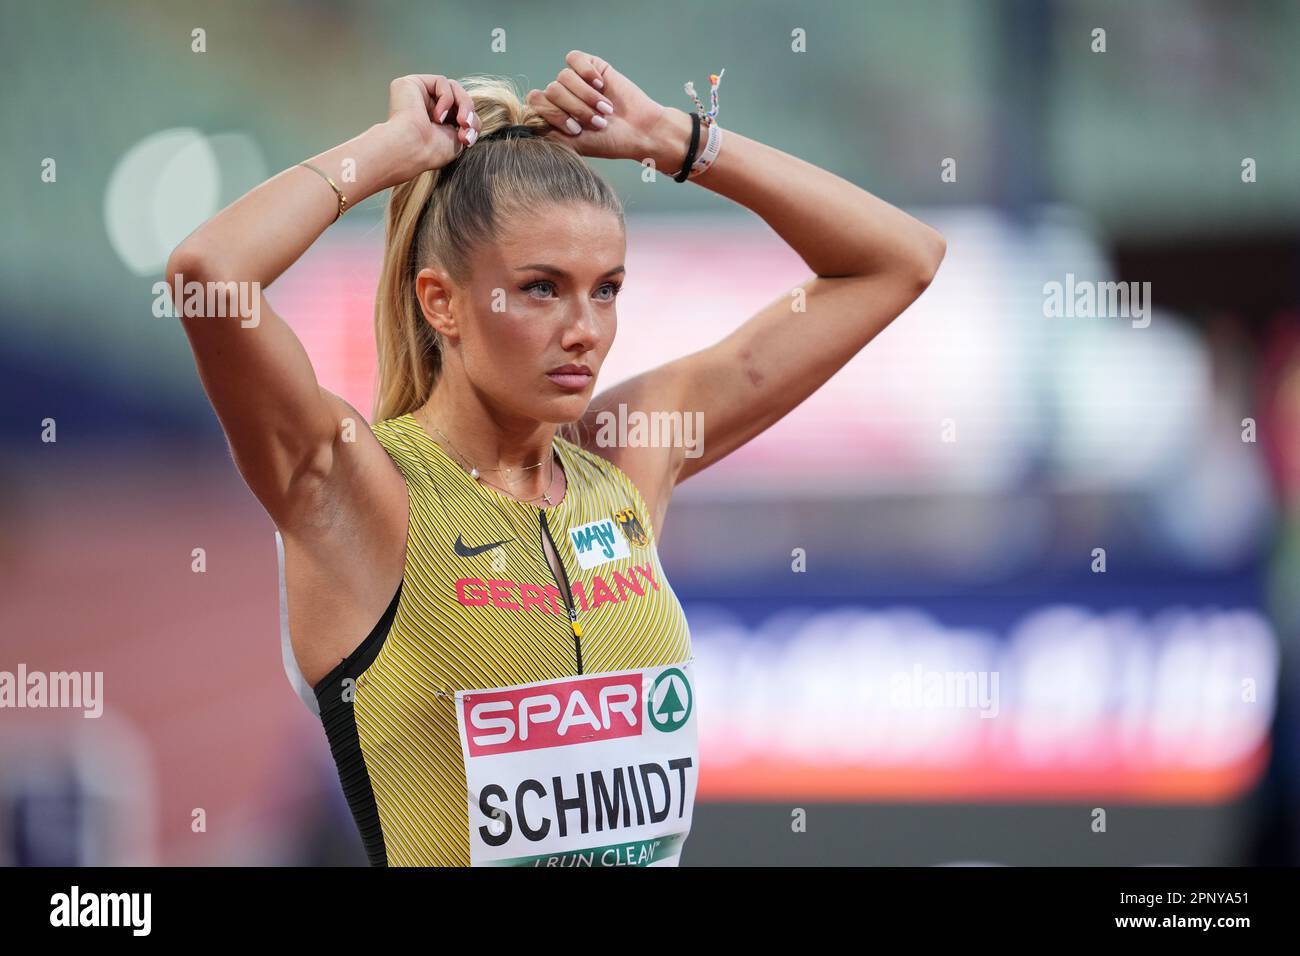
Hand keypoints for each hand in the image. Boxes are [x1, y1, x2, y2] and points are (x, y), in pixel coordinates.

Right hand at [382, 74, 482, 179]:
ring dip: (464, 105)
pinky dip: (446, 99)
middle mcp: (423, 106)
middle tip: (467, 127)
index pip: (460, 112)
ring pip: (453, 87)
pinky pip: (441, 81)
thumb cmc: (432, 151)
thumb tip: (472, 115)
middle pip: (459, 98)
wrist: (412, 150)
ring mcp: (416, 94)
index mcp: (433, 121)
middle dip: (469, 113)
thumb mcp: (459, 137)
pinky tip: (437, 117)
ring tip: (461, 122)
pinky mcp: (410, 83)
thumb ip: (468, 122)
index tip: (468, 140)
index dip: (472, 123)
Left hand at [527, 51, 675, 163]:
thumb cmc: (608, 142)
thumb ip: (545, 131)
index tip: (575, 129)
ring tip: (604, 110)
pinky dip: (587, 72)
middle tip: (596, 122)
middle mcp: (561, 97)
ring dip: (586, 96)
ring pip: (563, 77)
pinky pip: (574, 59)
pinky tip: (601, 84)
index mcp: (552, 115)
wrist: (638, 131)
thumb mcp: (572, 144)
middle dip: (574, 108)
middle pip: (550, 90)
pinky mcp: (589, 66)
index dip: (553, 114)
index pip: (535, 103)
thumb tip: (522, 118)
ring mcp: (574, 81)